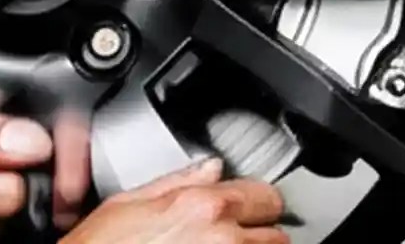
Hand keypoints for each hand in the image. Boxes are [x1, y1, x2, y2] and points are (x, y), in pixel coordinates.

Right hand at [61, 159, 287, 243]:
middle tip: (234, 236)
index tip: (250, 208)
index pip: (266, 197)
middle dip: (258, 233)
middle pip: (277, 235)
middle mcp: (223, 240)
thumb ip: (178, 181)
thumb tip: (211, 167)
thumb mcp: (127, 203)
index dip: (257, 202)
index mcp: (202, 206)